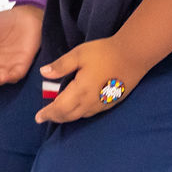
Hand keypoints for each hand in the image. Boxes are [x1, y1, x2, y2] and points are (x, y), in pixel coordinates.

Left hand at [33, 38, 148, 124]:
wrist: (134, 55)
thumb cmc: (105, 53)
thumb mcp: (79, 54)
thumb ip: (61, 66)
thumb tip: (43, 73)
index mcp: (80, 90)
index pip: (59, 108)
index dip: (48, 114)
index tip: (38, 118)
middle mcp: (91, 102)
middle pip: (69, 115)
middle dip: (55, 117)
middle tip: (45, 117)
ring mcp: (102, 104)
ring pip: (80, 116)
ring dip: (67, 116)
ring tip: (58, 114)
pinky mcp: (112, 102)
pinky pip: (91, 113)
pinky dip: (80, 114)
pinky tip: (78, 109)